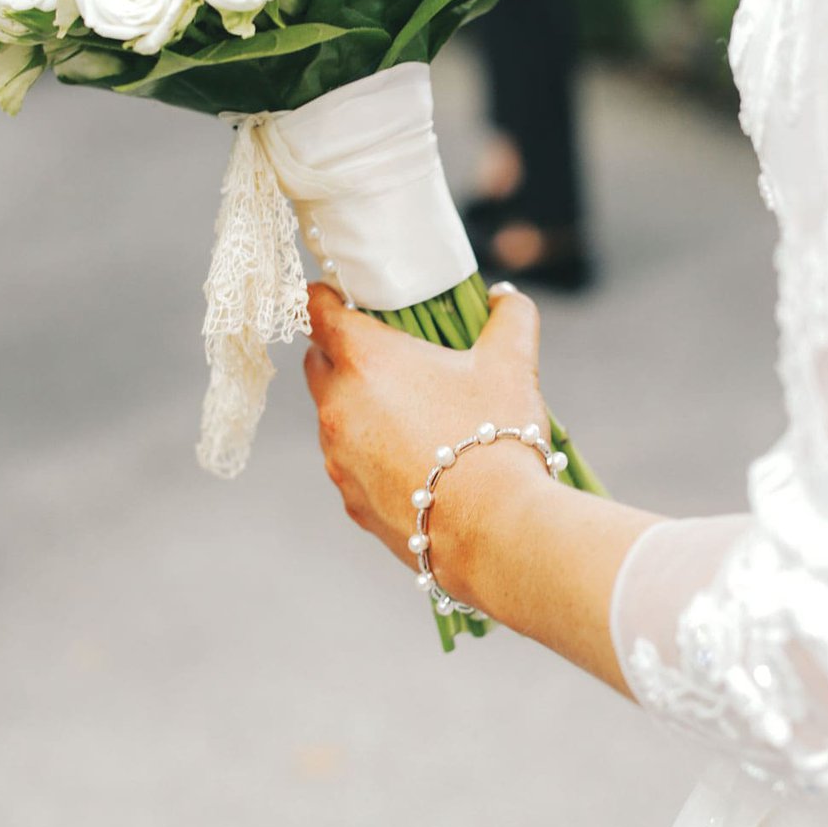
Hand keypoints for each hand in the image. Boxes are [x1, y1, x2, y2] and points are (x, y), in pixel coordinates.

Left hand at [303, 281, 550, 605]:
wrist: (493, 530)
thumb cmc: (496, 436)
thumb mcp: (512, 361)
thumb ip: (509, 314)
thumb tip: (501, 297)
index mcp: (364, 360)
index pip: (315, 310)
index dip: (326, 298)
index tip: (341, 296)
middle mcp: (337, 407)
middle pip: (318, 364)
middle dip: (342, 353)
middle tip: (387, 355)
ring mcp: (338, 459)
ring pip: (332, 418)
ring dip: (358, 409)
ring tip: (410, 415)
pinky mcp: (350, 501)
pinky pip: (349, 466)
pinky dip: (370, 457)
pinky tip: (413, 463)